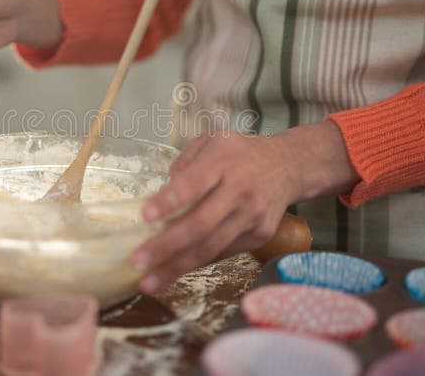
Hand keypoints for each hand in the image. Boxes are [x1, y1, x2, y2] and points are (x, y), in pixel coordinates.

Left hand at [131, 120, 358, 292]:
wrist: (287, 166)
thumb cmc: (239, 153)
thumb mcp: (211, 142)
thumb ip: (185, 163)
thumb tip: (161, 196)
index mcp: (224, 159)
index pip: (194, 183)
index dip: (169, 200)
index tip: (144, 216)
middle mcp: (240, 189)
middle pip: (201, 223)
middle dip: (166, 245)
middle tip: (137, 261)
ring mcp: (252, 215)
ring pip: (211, 247)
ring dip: (177, 266)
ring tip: (149, 282)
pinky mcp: (260, 235)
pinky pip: (222, 253)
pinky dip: (196, 263)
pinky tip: (173, 271)